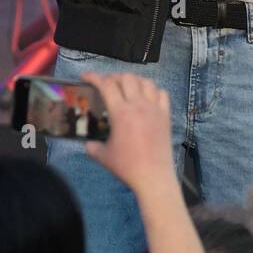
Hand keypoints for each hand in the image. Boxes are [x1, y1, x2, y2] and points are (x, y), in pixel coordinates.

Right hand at [82, 73, 175, 196]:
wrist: (153, 176)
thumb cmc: (127, 166)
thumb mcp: (103, 156)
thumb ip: (92, 147)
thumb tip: (87, 143)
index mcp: (121, 112)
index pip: (107, 85)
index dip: (94, 77)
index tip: (86, 76)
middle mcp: (139, 105)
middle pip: (127, 78)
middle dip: (114, 77)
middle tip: (106, 85)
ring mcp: (155, 109)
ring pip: (146, 82)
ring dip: (134, 80)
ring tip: (126, 87)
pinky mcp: (166, 115)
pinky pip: (162, 93)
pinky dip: (153, 90)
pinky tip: (147, 97)